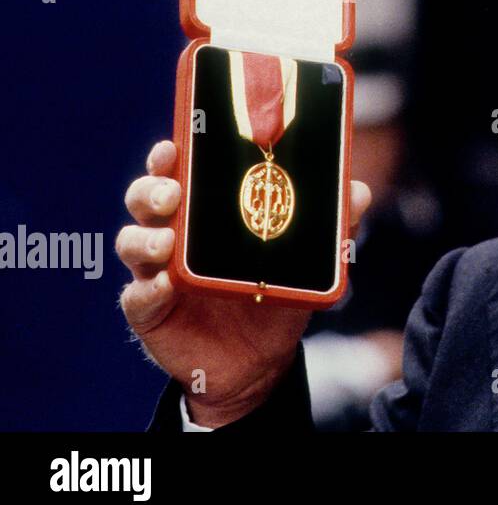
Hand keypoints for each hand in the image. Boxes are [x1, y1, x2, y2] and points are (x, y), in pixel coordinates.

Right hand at [117, 140, 371, 427]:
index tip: (175, 146)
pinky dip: (146, 290)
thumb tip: (358, 192)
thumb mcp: (307, 256)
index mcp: (208, 207)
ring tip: (167, 242)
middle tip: (172, 192)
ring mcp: (158, 269)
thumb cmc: (276, 289)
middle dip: (151, 187)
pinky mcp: (150, 309)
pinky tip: (164, 286)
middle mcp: (176, 231)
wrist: (259, 358)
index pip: (180, 169)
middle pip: (146, 196)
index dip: (170, 154)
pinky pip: (137, 296)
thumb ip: (333, 223)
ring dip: (144, 237)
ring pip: (133, 241)